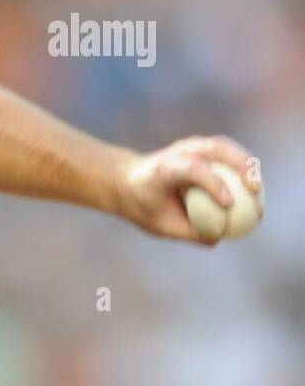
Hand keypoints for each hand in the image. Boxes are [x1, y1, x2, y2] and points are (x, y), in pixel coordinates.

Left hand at [112, 135, 262, 244]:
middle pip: (215, 148)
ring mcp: (190, 146)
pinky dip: (242, 167)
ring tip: (259, 190)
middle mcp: (178, 151)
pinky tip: (252, 188)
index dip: (213, 183)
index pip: (191, 168)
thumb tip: (217, 239)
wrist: (127, 180)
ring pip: (224, 146)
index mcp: (163, 168)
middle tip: (256, 192)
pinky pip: (226, 153)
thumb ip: (187, 232)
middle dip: (240, 166)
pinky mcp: (200, 147)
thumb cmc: (144, 205)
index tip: (229, 203)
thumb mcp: (159, 224)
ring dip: (246, 164)